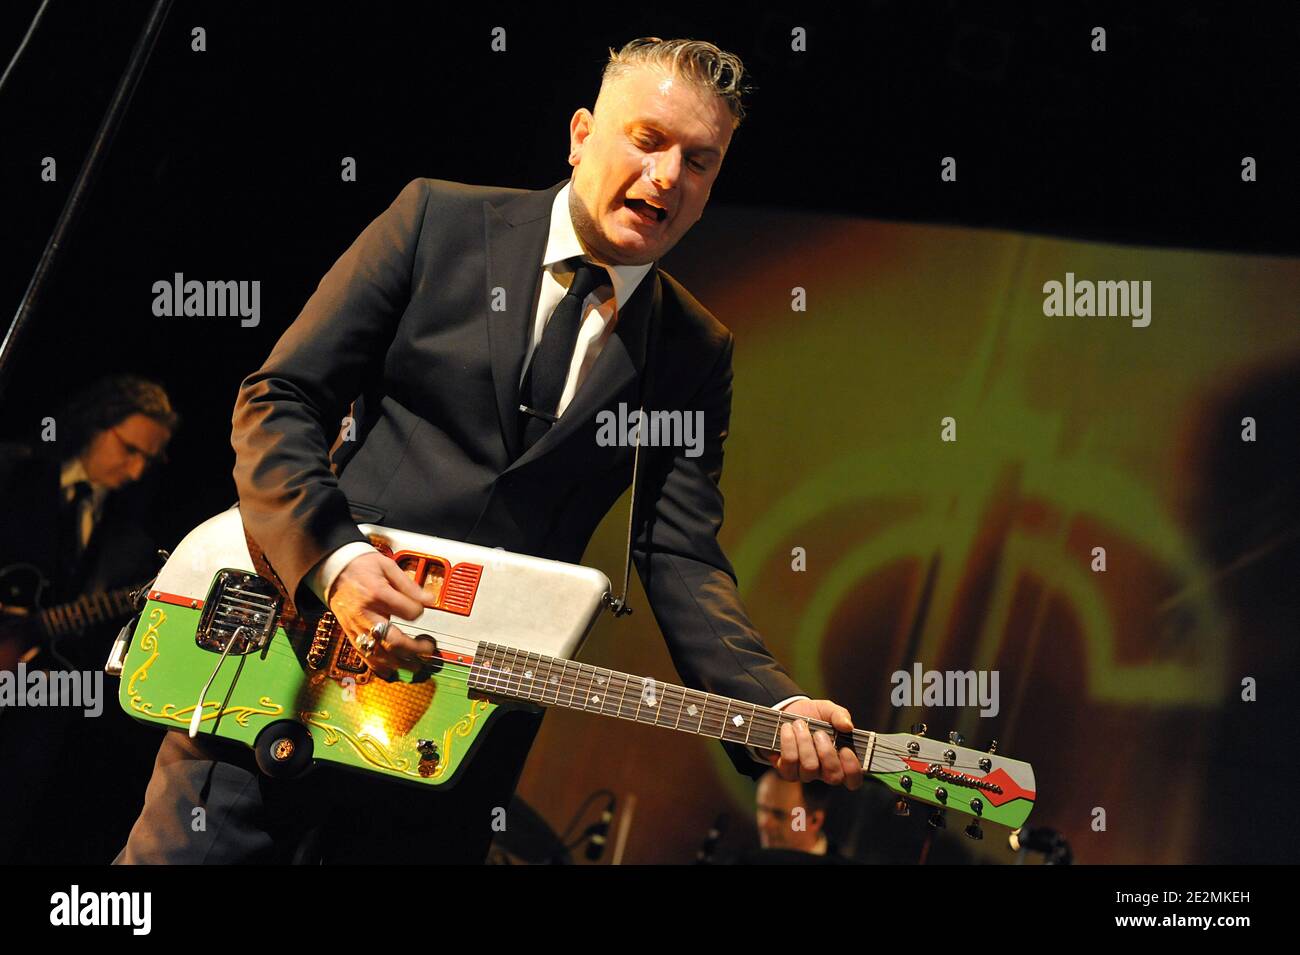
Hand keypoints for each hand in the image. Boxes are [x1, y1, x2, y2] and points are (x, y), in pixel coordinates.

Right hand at [326, 551, 437, 677]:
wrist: (333, 571)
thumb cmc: (361, 567)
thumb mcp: (387, 566)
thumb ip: (409, 585)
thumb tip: (429, 599)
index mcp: (377, 594)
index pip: (408, 612)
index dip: (419, 612)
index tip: (421, 609)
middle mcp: (366, 614)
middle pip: (393, 640)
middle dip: (414, 649)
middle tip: (428, 650)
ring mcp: (356, 626)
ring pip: (379, 653)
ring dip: (400, 663)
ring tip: (416, 665)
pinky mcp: (350, 634)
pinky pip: (365, 655)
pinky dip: (380, 666)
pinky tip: (392, 670)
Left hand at [760, 698, 863, 789]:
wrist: (787, 712)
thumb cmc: (812, 715)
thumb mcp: (828, 710)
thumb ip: (840, 715)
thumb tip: (848, 726)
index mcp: (841, 760)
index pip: (854, 779)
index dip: (852, 769)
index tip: (846, 749)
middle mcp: (825, 772)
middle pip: (833, 776)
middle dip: (826, 752)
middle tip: (819, 732)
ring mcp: (806, 774)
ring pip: (810, 767)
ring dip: (805, 741)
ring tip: (799, 724)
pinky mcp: (788, 771)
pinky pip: (790, 762)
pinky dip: (789, 741)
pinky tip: (787, 728)